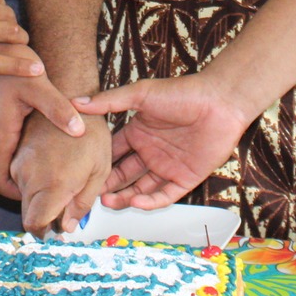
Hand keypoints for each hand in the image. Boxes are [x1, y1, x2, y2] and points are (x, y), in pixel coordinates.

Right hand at [0, 56, 86, 197]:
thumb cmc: (9, 62)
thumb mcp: (38, 85)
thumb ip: (59, 110)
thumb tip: (80, 131)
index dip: (14, 195)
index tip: (35, 194)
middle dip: (20, 175)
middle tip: (48, 173)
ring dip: (16, 155)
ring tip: (43, 151)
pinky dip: (10, 139)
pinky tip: (30, 129)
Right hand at [13, 115, 111, 234]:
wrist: (67, 89)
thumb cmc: (90, 127)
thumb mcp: (100, 168)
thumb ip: (83, 202)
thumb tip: (68, 226)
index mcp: (50, 184)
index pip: (34, 223)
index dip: (45, 231)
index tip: (58, 229)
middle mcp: (27, 176)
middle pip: (27, 212)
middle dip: (44, 214)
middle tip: (66, 203)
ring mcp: (17, 163)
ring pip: (23, 195)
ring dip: (39, 196)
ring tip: (64, 177)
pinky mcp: (14, 152)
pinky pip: (19, 177)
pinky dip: (33, 180)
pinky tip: (54, 164)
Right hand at [73, 75, 254, 209]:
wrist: (220, 102)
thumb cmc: (182, 93)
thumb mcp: (141, 95)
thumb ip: (109, 102)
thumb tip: (76, 103)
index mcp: (139, 133)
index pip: (113, 153)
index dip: (98, 163)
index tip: (79, 172)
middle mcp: (151, 152)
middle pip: (124, 174)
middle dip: (107, 185)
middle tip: (90, 194)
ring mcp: (168, 166)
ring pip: (141, 188)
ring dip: (125, 197)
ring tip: (107, 202)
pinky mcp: (185, 178)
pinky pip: (164, 195)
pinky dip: (150, 201)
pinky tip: (135, 201)